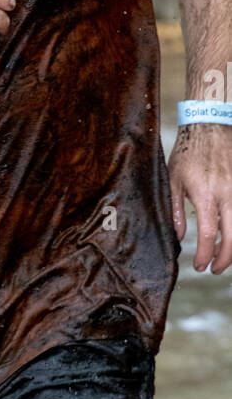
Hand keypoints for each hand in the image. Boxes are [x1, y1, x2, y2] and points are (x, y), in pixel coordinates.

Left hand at [168, 123, 231, 272]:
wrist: (211, 128)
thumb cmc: (188, 154)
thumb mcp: (173, 181)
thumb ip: (174, 211)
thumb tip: (177, 237)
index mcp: (206, 196)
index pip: (208, 235)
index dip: (204, 254)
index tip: (199, 265)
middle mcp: (227, 196)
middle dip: (224, 258)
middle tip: (214, 270)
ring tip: (223, 258)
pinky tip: (229, 236)